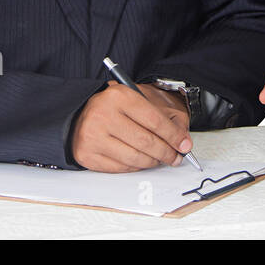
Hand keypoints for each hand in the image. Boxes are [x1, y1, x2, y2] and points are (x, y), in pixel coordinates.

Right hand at [70, 81, 192, 171]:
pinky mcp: (87, 154)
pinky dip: (136, 167)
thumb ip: (160, 117)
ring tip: (160, 159)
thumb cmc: (112, 107)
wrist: (79, 113)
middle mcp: (104, 115)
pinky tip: (142, 161)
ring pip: (135, 157)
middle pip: (146, 141)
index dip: (174, 136)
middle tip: (175, 157)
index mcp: (119, 96)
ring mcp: (93, 136)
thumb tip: (182, 141)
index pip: (154, 120)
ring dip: (153, 162)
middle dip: (166, 152)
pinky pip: (121, 167)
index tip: (184, 145)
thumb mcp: (135, 100)